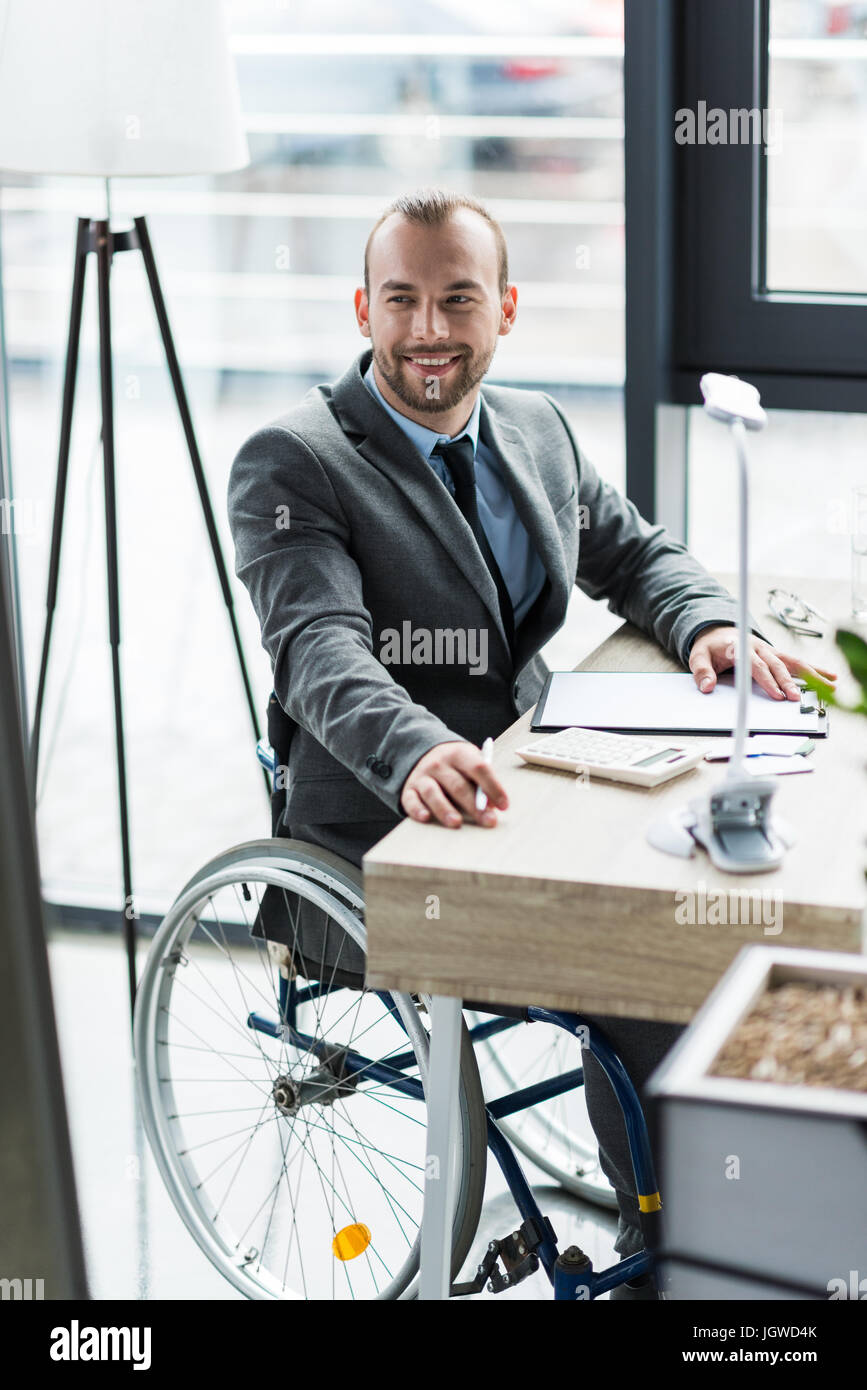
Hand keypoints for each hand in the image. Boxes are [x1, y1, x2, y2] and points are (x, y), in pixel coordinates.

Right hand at [400, 741, 508, 827]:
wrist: (421, 752)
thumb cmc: (455, 764)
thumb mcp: (469, 761)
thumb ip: (481, 780)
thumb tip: (492, 805)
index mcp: (459, 754)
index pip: (479, 768)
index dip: (493, 787)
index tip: (504, 805)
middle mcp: (439, 764)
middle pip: (458, 785)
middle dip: (474, 805)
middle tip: (488, 821)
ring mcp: (422, 776)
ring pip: (433, 793)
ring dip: (445, 809)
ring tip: (456, 823)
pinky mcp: (409, 789)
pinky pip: (411, 800)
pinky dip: (417, 809)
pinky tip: (426, 818)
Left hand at [689, 627, 837, 700]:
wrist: (718, 632)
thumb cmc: (710, 648)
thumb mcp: (698, 657)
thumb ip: (701, 672)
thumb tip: (707, 687)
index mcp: (740, 647)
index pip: (755, 665)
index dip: (766, 680)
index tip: (776, 694)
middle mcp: (759, 647)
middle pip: (776, 665)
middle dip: (787, 682)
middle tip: (794, 698)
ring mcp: (770, 650)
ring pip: (792, 662)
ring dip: (809, 674)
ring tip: (827, 685)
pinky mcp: (777, 654)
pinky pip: (797, 662)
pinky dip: (815, 669)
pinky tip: (831, 677)